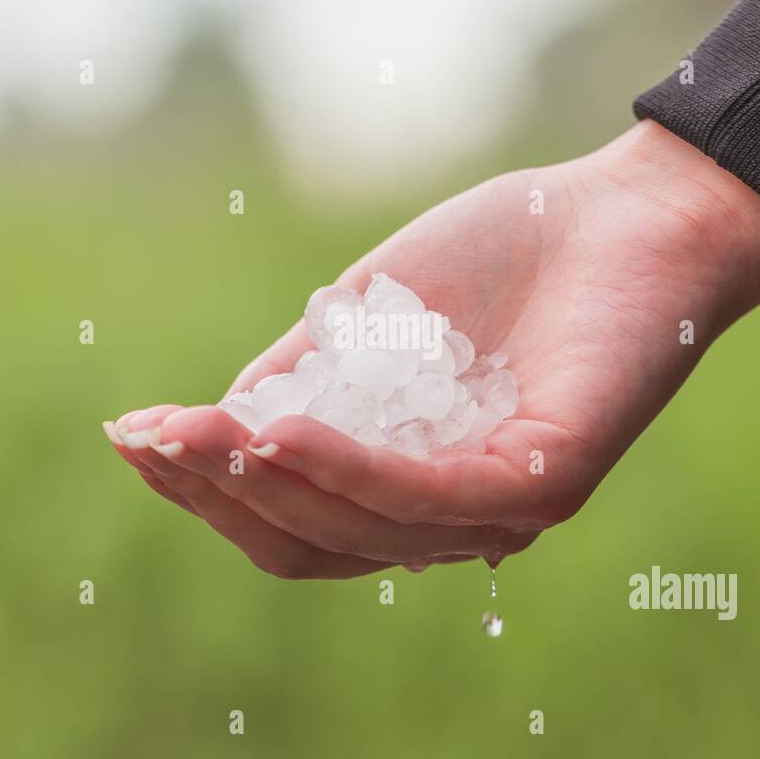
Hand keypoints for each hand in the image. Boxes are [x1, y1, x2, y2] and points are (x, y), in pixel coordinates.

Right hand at [104, 121, 759, 577]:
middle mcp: (450, 518)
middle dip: (219, 495)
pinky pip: (429, 494)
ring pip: (360, 532)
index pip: (290, 520)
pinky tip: (282, 432)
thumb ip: (297, 378)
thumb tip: (202, 429)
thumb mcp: (368, 319)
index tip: (133, 433)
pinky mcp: (547, 483)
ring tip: (202, 436)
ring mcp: (501, 511)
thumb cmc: (502, 260)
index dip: (205, 488)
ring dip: (270, 485)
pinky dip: (347, 468)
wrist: (626, 213)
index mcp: (405, 488)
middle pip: (311, 545)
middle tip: (151, 437)